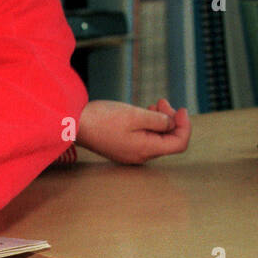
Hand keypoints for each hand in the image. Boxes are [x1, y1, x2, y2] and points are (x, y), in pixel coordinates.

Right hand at [76, 99, 190, 164]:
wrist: (72, 124)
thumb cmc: (102, 118)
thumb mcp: (135, 115)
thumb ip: (159, 120)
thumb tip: (172, 123)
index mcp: (146, 149)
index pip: (179, 143)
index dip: (185, 125)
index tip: (180, 108)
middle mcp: (140, 156)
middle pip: (168, 141)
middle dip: (171, 120)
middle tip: (162, 101)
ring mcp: (129, 153)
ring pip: (155, 139)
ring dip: (159, 121)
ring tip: (152, 104)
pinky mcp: (120, 148)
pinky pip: (143, 139)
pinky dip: (147, 126)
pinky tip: (141, 113)